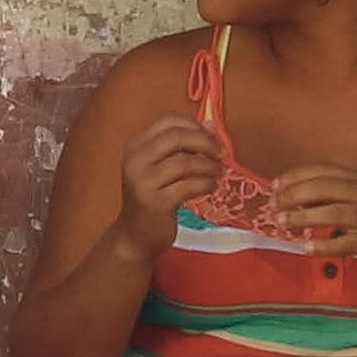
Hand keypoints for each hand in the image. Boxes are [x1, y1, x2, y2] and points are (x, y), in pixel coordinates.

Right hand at [119, 114, 222, 242]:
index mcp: (136, 146)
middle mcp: (135, 160)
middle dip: (206, 142)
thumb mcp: (161, 166)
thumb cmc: (153, 196)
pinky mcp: (155, 202)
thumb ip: (182, 146)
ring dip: (209, 166)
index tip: (212, 137)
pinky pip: (190, 186)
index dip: (196, 126)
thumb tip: (211, 124)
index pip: (169, 122)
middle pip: (177, 137)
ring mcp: (143, 182)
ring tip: (218, 172)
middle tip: (221, 153)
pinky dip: (207, 184)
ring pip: (186, 162)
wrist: (135, 234)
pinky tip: (210, 187)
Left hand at [270, 165, 356, 279]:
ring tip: (282, 222)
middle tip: (273, 206)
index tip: (274, 185)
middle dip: (293, 195)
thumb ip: (329, 197)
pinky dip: (322, 245)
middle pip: (323, 188)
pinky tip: (305, 247)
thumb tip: (292, 197)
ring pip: (331, 212)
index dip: (295, 176)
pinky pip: (342, 243)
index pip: (322, 170)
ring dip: (302, 216)